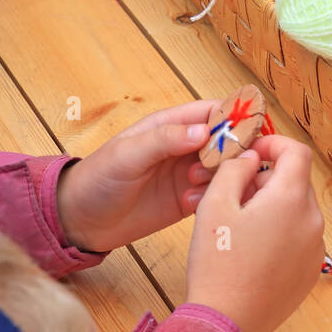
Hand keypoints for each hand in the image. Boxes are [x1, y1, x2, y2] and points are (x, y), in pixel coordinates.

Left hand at [55, 99, 219, 252]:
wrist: (81, 220)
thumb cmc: (98, 179)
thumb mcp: (127, 155)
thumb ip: (165, 140)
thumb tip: (205, 131)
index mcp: (171, 124)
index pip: (214, 111)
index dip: (235, 117)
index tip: (250, 131)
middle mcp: (186, 146)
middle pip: (228, 140)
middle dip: (235, 151)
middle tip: (226, 166)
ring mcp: (189, 172)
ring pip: (226, 168)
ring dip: (221, 176)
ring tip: (193, 185)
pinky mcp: (190, 198)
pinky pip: (216, 193)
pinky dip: (213, 197)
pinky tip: (189, 204)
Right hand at [184, 137, 324, 331]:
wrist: (228, 322)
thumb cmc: (218, 263)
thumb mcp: (215, 205)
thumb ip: (235, 170)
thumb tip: (251, 158)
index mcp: (292, 199)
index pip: (297, 151)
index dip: (274, 143)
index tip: (251, 151)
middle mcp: (313, 220)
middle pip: (296, 181)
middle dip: (268, 177)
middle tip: (235, 192)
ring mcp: (315, 247)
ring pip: (298, 209)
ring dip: (274, 205)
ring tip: (240, 223)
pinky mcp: (310, 270)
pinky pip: (300, 236)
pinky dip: (281, 230)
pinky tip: (252, 248)